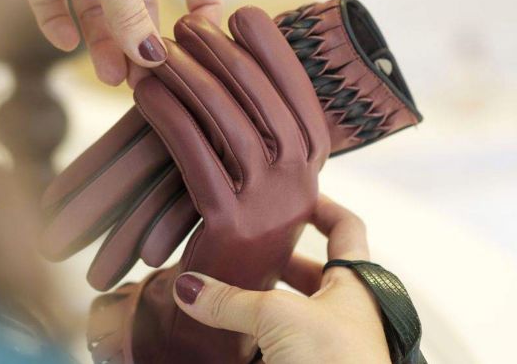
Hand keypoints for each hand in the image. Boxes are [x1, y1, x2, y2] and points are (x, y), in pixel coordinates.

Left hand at [22, 0, 221, 86]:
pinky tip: (64, 42)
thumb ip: (132, 8)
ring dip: (106, 42)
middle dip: (142, 37)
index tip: (194, 40)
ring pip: (100, 5)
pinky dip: (60, 24)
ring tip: (109, 76)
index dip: (201, 1)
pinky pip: (54, 1)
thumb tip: (152, 56)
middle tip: (143, 77)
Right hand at [172, 195, 390, 363]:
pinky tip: (226, 332)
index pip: (346, 227)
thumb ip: (231, 301)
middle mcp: (344, 311)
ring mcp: (324, 343)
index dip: (323, 206)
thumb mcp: (280, 317)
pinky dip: (253, 335)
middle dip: (275, 257)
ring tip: (224, 284)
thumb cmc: (337, 363)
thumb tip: (187, 288)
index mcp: (355, 283)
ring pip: (288, 309)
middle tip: (242, 243)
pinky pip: (275, 343)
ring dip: (260, 299)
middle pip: (309, 270)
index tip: (294, 195)